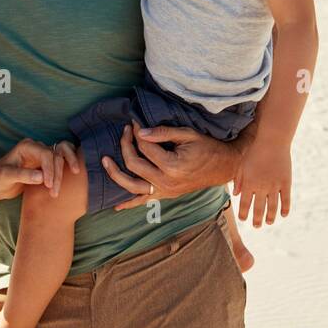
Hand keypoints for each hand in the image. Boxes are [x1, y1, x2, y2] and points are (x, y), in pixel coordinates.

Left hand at [0, 138, 64, 201]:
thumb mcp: (6, 176)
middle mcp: (36, 148)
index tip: (48, 185)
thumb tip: (42, 177)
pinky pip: (60, 164)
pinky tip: (65, 182)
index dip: (50, 169)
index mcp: (27, 146)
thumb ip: (23, 175)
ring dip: (64, 172)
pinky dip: (65, 171)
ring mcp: (41, 156)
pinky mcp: (45, 165)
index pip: (46, 154)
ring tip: (59, 190)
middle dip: (57, 174)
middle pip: (56, 156)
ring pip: (61, 158)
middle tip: (54, 192)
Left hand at [101, 121, 244, 211]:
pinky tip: (116, 205)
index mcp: (172, 165)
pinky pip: (143, 201)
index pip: (145, 147)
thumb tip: (139, 131)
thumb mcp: (187, 134)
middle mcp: (165, 181)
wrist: (223, 167)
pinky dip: (128, 203)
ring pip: (131, 185)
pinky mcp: (165, 195)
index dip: (136, 132)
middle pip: (134, 163)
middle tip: (125, 131)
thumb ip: (162, 132)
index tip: (134, 122)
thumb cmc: (207, 148)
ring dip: (115, 173)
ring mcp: (164, 191)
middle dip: (125, 144)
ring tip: (104, 161)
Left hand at [233, 140, 291, 226]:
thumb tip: (236, 195)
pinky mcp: (285, 183)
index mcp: (249, 184)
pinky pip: (285, 200)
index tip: (243, 219)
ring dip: (270, 217)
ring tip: (269, 223)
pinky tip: (283, 215)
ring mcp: (274, 186)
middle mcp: (261, 187)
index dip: (244, 214)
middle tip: (256, 226)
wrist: (272, 142)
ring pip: (272, 207)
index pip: (245, 204)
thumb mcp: (242, 165)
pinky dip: (285, 209)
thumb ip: (238, 181)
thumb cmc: (255, 152)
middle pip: (258, 209)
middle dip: (256, 220)